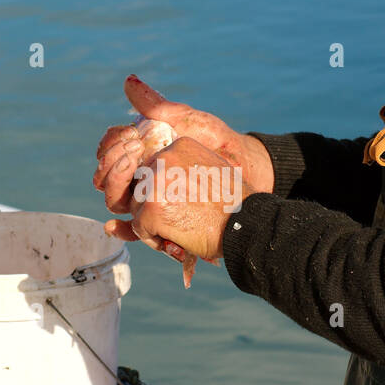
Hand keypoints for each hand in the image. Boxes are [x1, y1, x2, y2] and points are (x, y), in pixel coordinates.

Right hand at [93, 74, 273, 214]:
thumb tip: (128, 81)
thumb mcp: (186, 119)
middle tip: (134, 153)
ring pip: (115, 199)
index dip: (111, 143)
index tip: (130, 136)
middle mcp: (137, 173)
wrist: (241, 166)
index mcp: (139, 149)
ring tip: (135, 175)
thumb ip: (157, 105)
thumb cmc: (214, 139)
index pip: (109, 147)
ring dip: (116, 188)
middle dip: (112, 164)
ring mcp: (146, 195)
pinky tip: (116, 226)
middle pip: (106, 175)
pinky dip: (123, 229)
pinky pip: (134, 227)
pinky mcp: (159, 217)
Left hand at [103, 136, 252, 262]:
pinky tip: (176, 239)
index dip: (161, 190)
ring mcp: (155, 182)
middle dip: (152, 205)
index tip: (180, 202)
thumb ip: (184, 169)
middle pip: (140, 186)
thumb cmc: (232, 204)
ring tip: (180, 229)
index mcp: (178, 146)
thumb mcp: (209, 171)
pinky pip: (138, 228)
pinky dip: (154, 239)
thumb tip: (156, 182)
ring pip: (136, 207)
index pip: (152, 168)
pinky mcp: (151, 208)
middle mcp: (163, 158)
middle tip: (179, 218)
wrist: (247, 223)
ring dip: (152, 223)